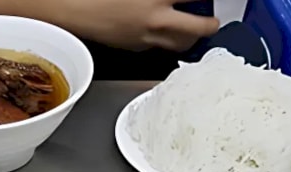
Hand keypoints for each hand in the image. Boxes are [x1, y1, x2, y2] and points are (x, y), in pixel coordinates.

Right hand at [61, 0, 220, 51]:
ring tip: (195, 29)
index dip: (209, 0)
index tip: (212, 1)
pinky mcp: (138, 48)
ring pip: (183, 44)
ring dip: (193, 37)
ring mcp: (148, 37)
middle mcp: (158, 19)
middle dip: (211, 25)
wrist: (77, 10)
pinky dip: (168, 40)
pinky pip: (161, 47)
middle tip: (214, 20)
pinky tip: (166, 32)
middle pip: (200, 28)